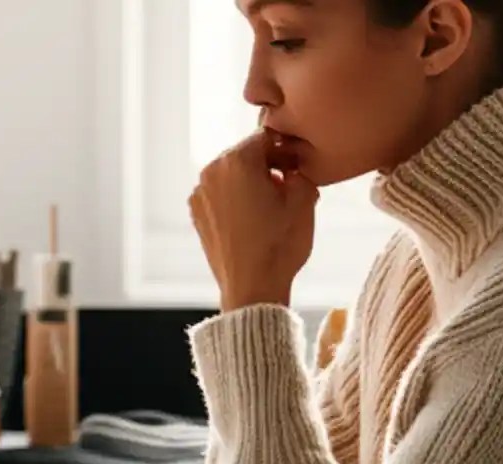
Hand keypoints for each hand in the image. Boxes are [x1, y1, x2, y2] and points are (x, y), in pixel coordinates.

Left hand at [188, 128, 318, 311]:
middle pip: (245, 155)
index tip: (297, 166)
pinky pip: (220, 196)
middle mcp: (212, 171)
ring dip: (250, 183)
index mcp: (237, 160)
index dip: (286, 149)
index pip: (265, 137)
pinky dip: (235, 200)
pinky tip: (253, 221)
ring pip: (231, 176)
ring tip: (271, 208)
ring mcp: (200, 194)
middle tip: (288, 186)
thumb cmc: (279, 245)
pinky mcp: (197, 215)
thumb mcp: (304, 199)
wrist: (253, 288)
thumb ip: (300, 170)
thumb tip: (292, 168)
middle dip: (267, 166)